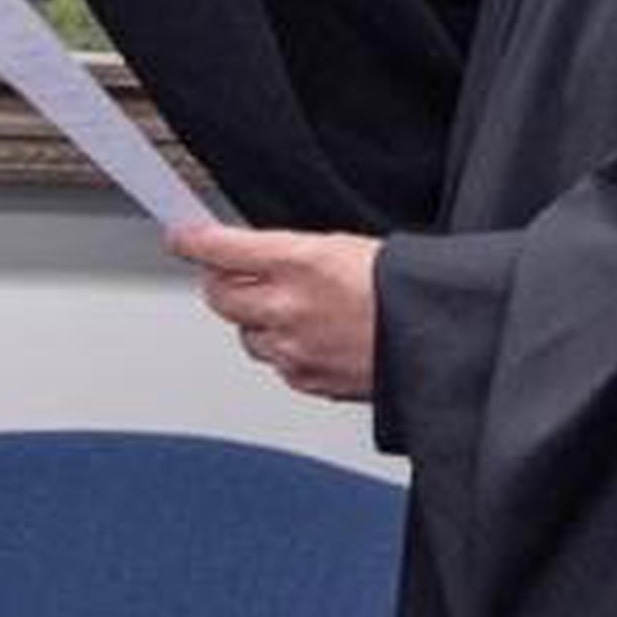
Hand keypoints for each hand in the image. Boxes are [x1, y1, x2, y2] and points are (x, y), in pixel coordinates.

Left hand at [169, 221, 379, 401]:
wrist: (435, 334)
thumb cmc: (400, 288)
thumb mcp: (341, 247)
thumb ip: (287, 255)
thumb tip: (248, 256)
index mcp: (298, 262)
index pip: (220, 249)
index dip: (192, 241)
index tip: (181, 237)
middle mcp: (288, 307)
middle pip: (219, 296)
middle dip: (223, 284)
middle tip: (235, 275)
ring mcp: (293, 348)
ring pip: (244, 334)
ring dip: (256, 321)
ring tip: (295, 310)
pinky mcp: (305, 379)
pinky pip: (275, 363)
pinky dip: (284, 350)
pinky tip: (314, 337)